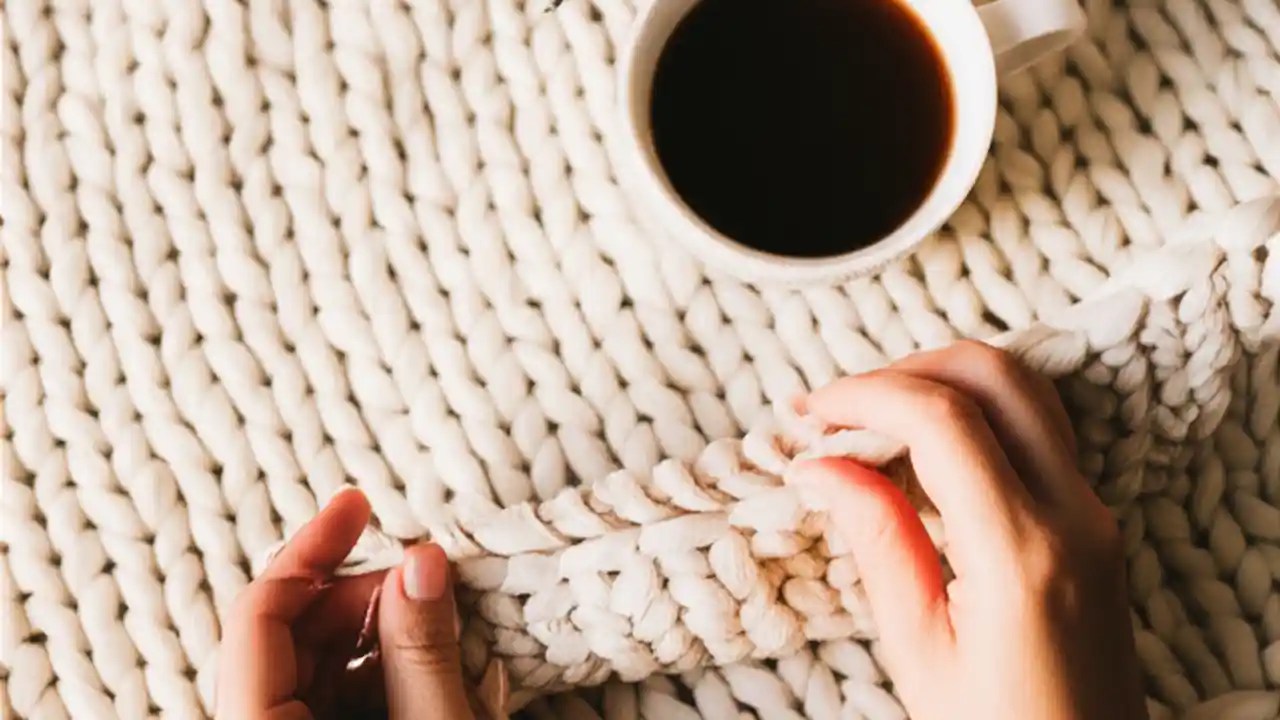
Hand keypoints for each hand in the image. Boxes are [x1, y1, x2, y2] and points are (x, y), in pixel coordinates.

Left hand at [216, 487, 475, 718]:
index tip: (358, 504)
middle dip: (358, 596)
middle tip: (423, 581)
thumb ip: (421, 649)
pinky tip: (427, 672)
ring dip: (375, 635)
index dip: (311, 550)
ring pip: (312, 667)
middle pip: (287, 636)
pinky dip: (379, 675)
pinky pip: (331, 701)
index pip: (259, 614)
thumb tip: (423, 561)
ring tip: (436, 626)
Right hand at [796, 341, 1145, 719]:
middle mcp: (1075, 516)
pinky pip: (1035, 432)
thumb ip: (877, 540)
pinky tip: (916, 454)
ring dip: (940, 384)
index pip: (944, 420)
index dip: (865, 396)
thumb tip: (823, 463)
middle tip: (838, 409)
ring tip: (868, 425)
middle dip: (905, 370)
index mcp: (1023, 553)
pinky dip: (971, 416)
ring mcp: (1094, 514)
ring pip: (1023, 391)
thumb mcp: (919, 649)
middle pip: (996, 376)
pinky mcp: (1093, 521)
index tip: (808, 414)